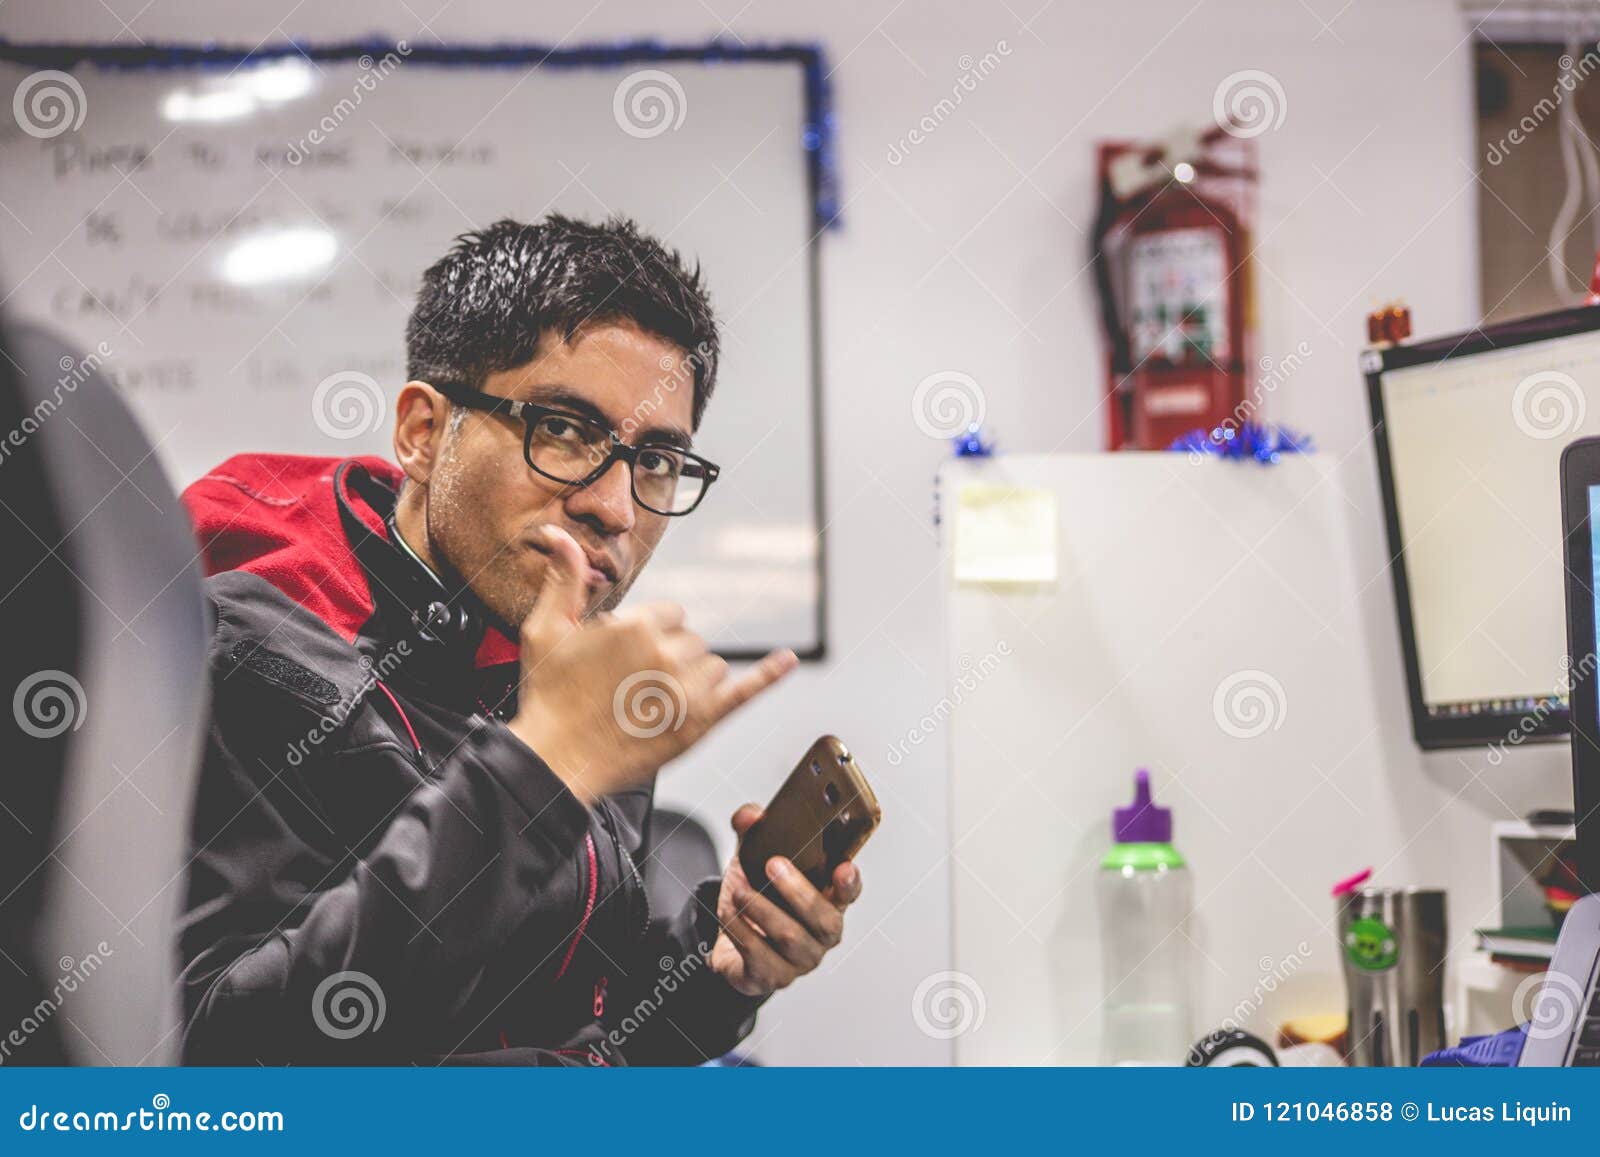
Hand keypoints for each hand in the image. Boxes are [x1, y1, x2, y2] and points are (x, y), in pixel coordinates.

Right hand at [508, 526, 795, 806]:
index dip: (650, 634)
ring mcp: (687, 690)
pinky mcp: (699, 723)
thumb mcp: (546, 629)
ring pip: (711, 668)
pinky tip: (788, 660)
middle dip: (669, 657)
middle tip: (632, 686)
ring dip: (691, 680)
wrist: (555, 760)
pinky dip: (770, 674)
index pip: (671, 614)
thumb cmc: (548, 698)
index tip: (628, 658)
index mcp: (635, 626)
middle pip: (691, 641)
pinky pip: (745, 690)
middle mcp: (667, 653)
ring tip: (653, 703)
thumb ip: (563, 579)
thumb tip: (556, 534)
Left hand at [707, 804, 863, 996]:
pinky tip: (729, 913)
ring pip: (789, 937)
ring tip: (739, 891)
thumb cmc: (756, 896)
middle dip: (798, 890)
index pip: (849, 892)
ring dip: (761, 910)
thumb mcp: (753, 859)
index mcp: (828, 900)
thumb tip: (748, 816)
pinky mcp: (774, 977)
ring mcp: (801, 959)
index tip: (844, 866)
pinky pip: (760, 956)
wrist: (729, 939)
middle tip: (772, 864)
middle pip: (824, 919)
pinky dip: (741, 931)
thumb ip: (753, 832)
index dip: (850, 882)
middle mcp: (822, 934)